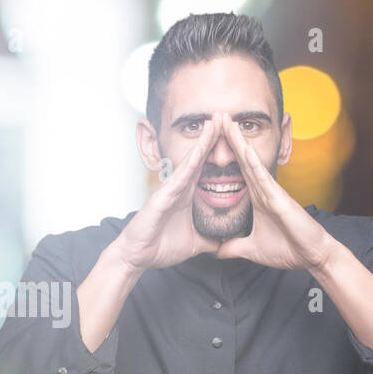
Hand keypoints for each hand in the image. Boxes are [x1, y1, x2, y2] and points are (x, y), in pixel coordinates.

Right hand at [113, 117, 222, 271]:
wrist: (139, 256)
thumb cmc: (161, 246)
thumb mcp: (195, 243)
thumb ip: (209, 240)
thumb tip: (225, 244)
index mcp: (188, 196)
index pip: (207, 169)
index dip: (219, 153)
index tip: (234, 138)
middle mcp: (180, 188)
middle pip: (200, 158)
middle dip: (212, 138)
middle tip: (225, 117)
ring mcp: (171, 189)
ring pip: (191, 160)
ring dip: (203, 141)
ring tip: (215, 122)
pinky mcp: (163, 195)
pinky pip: (180, 175)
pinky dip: (191, 161)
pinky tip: (201, 148)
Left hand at [214, 113, 339, 270]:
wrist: (310, 256)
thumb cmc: (286, 249)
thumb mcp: (251, 248)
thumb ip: (234, 246)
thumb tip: (217, 250)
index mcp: (256, 199)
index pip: (236, 171)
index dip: (224, 154)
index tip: (209, 140)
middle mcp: (263, 190)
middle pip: (242, 158)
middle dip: (229, 137)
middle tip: (216, 115)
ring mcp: (271, 191)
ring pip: (251, 161)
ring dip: (238, 141)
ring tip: (226, 121)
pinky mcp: (278, 198)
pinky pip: (263, 176)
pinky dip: (253, 162)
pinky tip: (243, 148)